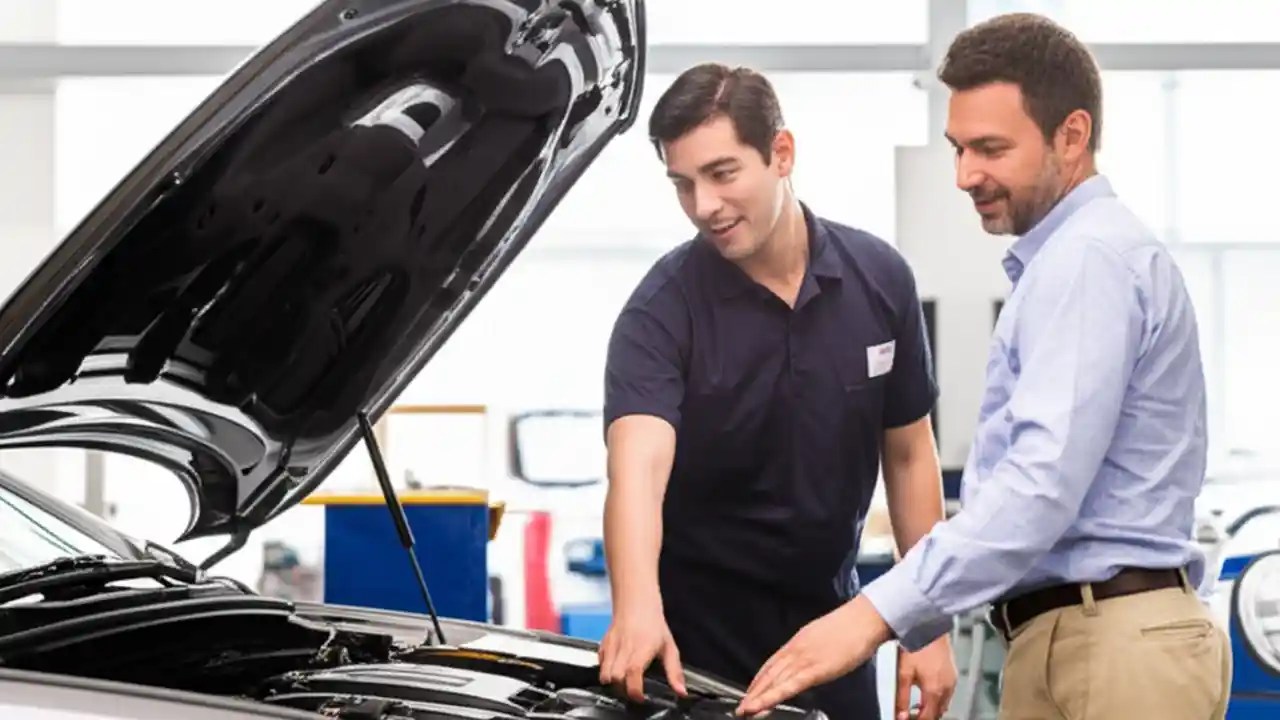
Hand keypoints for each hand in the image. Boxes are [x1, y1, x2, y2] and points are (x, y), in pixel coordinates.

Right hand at [598, 604, 686, 701]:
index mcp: (642, 649)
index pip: (633, 673)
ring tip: (624, 680)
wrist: (635, 602)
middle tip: (633, 687)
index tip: (640, 697)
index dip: (634, 690)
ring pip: (604, 674)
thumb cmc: (653, 623)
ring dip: (613, 682)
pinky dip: (606, 670)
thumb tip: (681, 691)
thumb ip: (674, 672)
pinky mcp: (603, 645)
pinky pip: (600, 664)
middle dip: (623, 689)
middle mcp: (624, 648)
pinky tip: (617, 667)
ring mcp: (611, 646)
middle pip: (615, 678)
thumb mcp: (669, 647)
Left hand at [735, 596, 889, 716]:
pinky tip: (762, 705)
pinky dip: (773, 697)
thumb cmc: (851, 627)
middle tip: (741, 707)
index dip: (759, 679)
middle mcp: (796, 650)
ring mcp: (803, 659)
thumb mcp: (824, 636)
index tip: (751, 691)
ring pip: (774, 681)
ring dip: (758, 698)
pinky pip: (789, 686)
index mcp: (798, 642)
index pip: (772, 663)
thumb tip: (810, 658)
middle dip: (754, 692)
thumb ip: (813, 648)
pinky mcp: (814, 669)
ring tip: (746, 710)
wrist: (864, 619)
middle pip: (768, 674)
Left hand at [894, 635, 956, 719]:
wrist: (929, 628)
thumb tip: (900, 715)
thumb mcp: (904, 674)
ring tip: (918, 706)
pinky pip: (948, 694)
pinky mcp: (953, 673)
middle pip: (938, 712)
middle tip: (912, 715)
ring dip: (933, 708)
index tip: (907, 719)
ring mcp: (952, 681)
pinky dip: (938, 698)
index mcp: (934, 691)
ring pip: (944, 704)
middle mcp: (947, 688)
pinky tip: (927, 692)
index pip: (928, 717)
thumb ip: (902, 697)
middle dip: (926, 716)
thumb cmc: (916, 647)